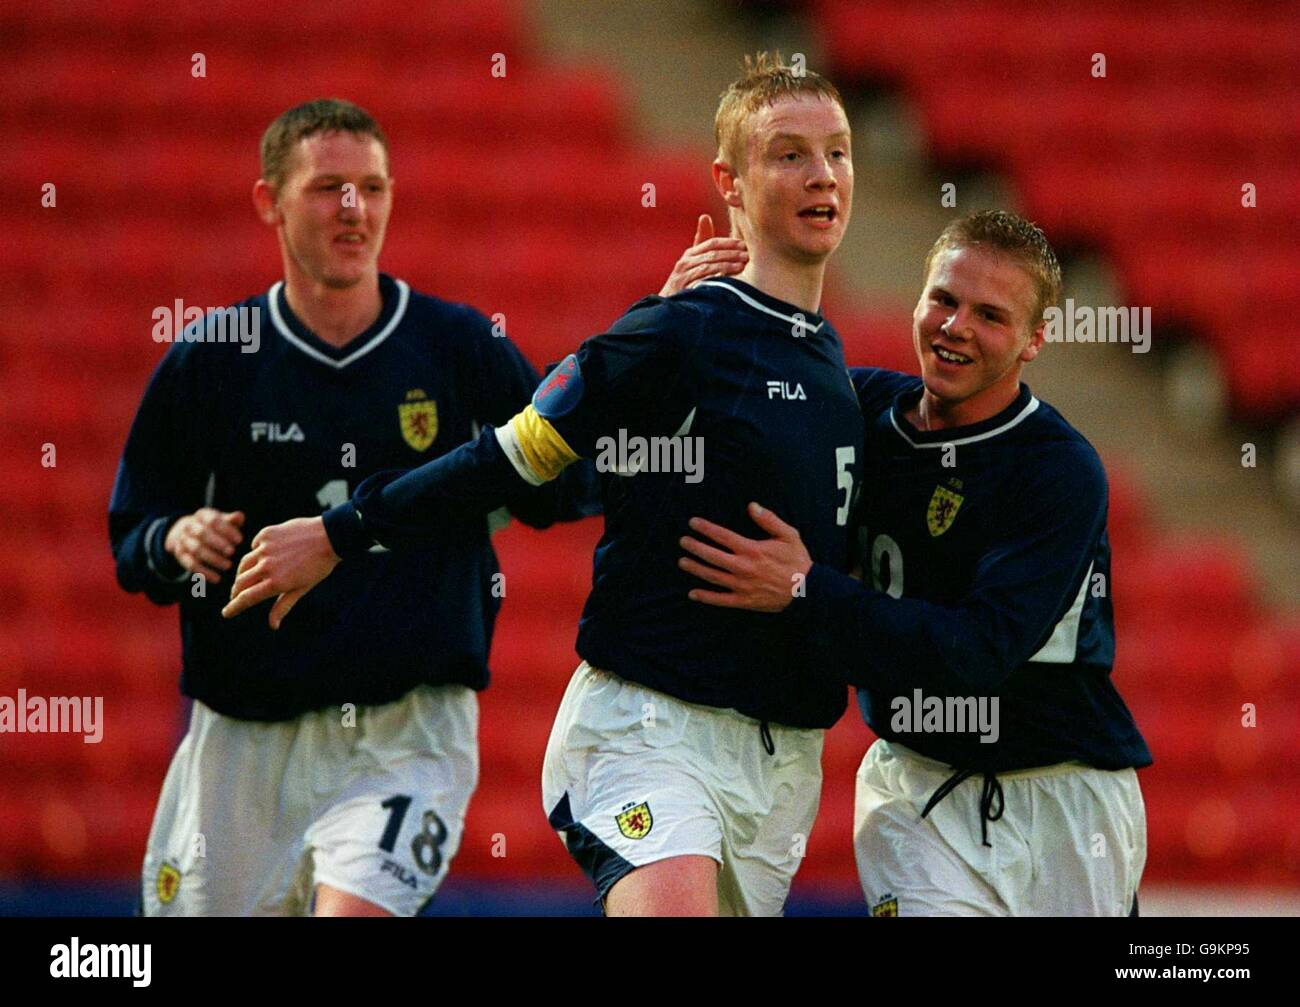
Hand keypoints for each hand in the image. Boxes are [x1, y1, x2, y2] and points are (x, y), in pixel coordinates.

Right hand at [164, 508, 244, 582]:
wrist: (188, 532)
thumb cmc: (214, 527)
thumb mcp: (222, 520)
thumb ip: (232, 520)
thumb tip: (239, 516)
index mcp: (202, 515)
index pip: (213, 520)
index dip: (226, 530)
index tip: (240, 540)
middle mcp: (189, 526)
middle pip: (202, 534)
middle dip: (218, 543)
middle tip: (232, 552)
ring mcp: (183, 540)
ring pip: (196, 550)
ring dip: (213, 559)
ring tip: (228, 566)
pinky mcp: (180, 555)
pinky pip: (190, 564)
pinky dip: (204, 572)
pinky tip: (217, 578)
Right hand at [221, 516, 339, 628]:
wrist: (330, 536)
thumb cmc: (319, 565)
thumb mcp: (302, 588)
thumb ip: (284, 605)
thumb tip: (273, 625)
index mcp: (276, 582)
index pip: (247, 598)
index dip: (234, 607)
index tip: (226, 613)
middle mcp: (267, 566)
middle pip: (241, 582)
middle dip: (236, 592)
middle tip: (236, 597)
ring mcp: (265, 548)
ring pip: (243, 564)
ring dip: (242, 574)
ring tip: (245, 579)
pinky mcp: (266, 534)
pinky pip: (253, 546)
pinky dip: (255, 553)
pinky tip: (262, 556)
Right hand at [658, 214, 747, 296]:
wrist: (668, 307)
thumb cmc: (684, 284)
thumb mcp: (692, 264)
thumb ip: (701, 243)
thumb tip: (705, 216)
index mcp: (690, 254)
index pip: (712, 243)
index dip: (729, 243)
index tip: (745, 245)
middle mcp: (685, 262)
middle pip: (711, 253)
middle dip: (731, 253)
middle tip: (747, 255)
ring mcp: (683, 275)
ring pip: (707, 266)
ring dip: (726, 265)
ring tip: (741, 266)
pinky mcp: (682, 288)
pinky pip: (700, 281)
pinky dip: (713, 278)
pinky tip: (726, 279)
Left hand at [678, 502, 811, 611]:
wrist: (807, 591)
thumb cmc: (798, 561)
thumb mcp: (788, 535)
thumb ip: (769, 519)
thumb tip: (751, 505)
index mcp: (752, 550)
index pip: (722, 536)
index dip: (705, 528)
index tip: (693, 522)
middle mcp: (743, 567)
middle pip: (712, 556)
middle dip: (695, 547)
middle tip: (683, 541)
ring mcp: (742, 585)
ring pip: (712, 576)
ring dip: (695, 569)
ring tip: (682, 562)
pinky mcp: (744, 601)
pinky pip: (720, 600)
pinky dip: (705, 597)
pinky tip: (692, 593)